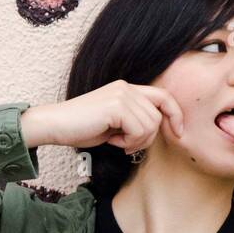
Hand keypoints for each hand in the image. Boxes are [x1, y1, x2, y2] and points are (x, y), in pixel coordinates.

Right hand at [21, 80, 184, 153]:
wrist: (54, 125)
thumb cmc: (79, 128)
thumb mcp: (113, 123)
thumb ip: (133, 120)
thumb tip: (155, 131)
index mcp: (126, 89)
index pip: (164, 96)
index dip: (176, 115)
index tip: (179, 133)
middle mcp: (127, 87)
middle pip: (158, 116)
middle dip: (147, 138)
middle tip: (127, 145)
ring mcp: (122, 94)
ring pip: (151, 124)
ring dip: (137, 141)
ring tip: (117, 142)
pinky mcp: (116, 106)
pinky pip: (139, 129)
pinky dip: (129, 141)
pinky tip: (113, 141)